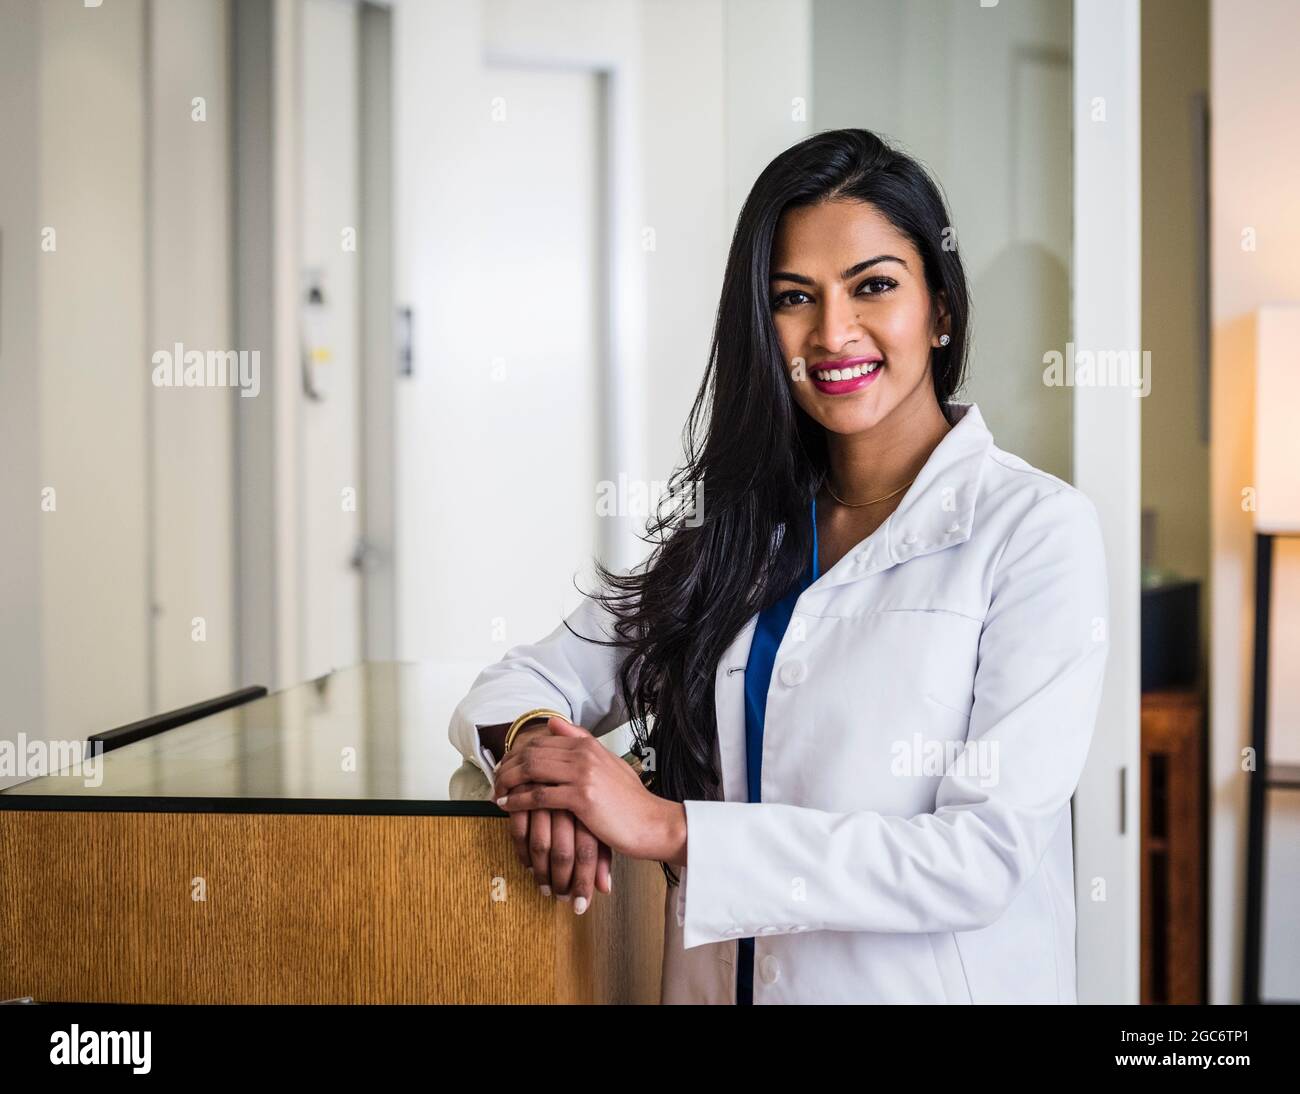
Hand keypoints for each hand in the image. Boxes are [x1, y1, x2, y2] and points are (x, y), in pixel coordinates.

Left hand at [502, 726, 611, 912]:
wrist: (652, 822)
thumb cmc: (629, 800)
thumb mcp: (607, 762)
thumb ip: (581, 741)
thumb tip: (553, 721)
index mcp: (588, 744)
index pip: (541, 741)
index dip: (517, 753)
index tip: (504, 766)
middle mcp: (584, 754)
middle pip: (532, 753)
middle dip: (507, 767)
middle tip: (495, 780)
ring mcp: (583, 774)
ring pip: (531, 771)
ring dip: (508, 782)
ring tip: (496, 793)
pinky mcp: (581, 798)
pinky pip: (538, 796)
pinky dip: (518, 801)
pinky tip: (508, 807)